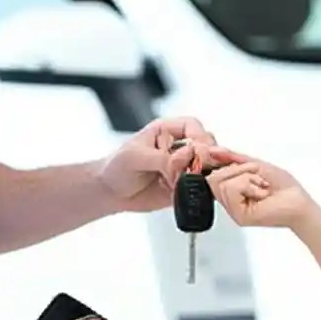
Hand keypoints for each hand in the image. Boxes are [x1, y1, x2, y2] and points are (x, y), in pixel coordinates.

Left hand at [94, 116, 221, 212]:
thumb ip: (161, 158)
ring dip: (210, 172)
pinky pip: (202, 185)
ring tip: (206, 180)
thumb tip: (185, 157)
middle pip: (206, 145)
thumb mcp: (135, 158)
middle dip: (207, 156)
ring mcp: (183, 167)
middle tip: (200, 168)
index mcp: (166, 131)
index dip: (198, 137)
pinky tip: (204, 192)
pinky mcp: (185, 186)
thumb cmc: (116, 167)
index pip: (192, 126)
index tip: (197, 150)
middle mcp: (178, 147)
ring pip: (208, 165)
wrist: (110, 193)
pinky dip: (206, 188)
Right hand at [206, 150, 313, 229]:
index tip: (243, 165)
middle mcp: (230, 201)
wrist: (298, 201)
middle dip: (239, 170)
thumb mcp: (255, 164)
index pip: (212, 174)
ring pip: (222, 183)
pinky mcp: (239, 215)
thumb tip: (214, 150)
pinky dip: (248, 185)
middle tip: (257, 178)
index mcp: (232, 190)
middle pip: (214, 177)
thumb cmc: (284, 187)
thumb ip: (233, 157)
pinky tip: (260, 194)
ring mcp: (233, 210)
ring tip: (260, 186)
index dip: (223, 165)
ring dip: (246, 178)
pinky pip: (231, 189)